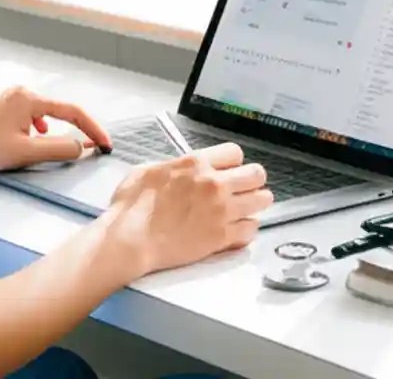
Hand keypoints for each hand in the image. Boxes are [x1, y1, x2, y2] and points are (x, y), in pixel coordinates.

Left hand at [0, 86, 112, 174]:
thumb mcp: (27, 152)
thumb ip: (59, 148)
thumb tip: (81, 147)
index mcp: (29, 98)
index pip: (72, 111)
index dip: (92, 128)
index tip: (104, 143)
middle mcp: (20, 93)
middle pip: (59, 112)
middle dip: (73, 131)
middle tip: (88, 148)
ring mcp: (10, 99)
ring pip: (44, 116)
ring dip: (51, 134)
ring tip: (45, 149)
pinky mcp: (2, 109)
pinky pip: (30, 118)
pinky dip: (38, 132)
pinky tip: (30, 142)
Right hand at [101, 142, 272, 275]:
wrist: (131, 239)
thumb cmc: (132, 207)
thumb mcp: (147, 171)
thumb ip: (172, 167)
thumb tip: (179, 169)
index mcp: (196, 164)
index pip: (235, 152)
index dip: (232, 162)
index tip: (228, 170)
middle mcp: (214, 184)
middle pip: (256, 174)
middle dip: (251, 180)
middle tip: (243, 188)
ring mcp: (221, 211)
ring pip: (262, 200)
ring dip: (254, 203)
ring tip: (244, 209)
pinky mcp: (222, 237)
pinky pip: (252, 229)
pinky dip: (246, 229)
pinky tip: (236, 230)